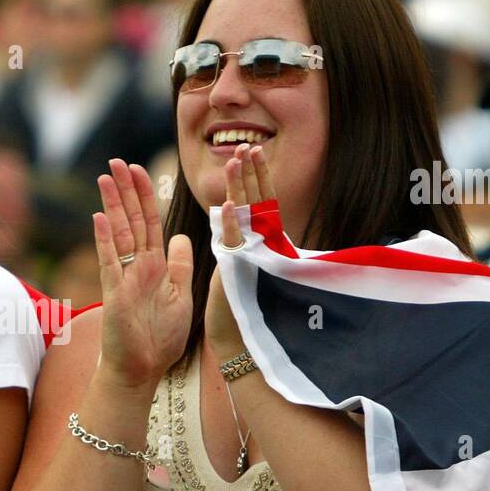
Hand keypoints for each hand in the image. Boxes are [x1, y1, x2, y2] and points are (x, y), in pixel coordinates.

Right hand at [92, 158, 193, 391]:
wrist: (142, 370)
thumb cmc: (160, 338)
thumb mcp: (181, 296)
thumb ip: (181, 266)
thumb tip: (181, 237)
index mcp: (155, 266)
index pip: (150, 222)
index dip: (146, 196)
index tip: (140, 169)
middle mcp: (137, 267)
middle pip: (132, 221)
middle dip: (126, 190)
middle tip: (117, 161)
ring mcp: (123, 278)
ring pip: (119, 234)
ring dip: (112, 205)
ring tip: (105, 177)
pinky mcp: (114, 294)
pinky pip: (109, 262)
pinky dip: (104, 240)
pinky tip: (99, 217)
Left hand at [205, 144, 273, 359]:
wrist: (242, 344)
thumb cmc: (242, 311)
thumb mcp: (242, 268)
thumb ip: (239, 242)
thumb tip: (234, 218)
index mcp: (261, 245)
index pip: (261, 202)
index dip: (257, 178)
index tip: (252, 153)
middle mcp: (262, 248)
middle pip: (259, 201)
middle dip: (254, 173)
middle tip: (249, 146)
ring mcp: (253, 258)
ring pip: (249, 215)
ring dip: (244, 187)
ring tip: (240, 159)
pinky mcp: (239, 273)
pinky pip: (235, 243)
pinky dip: (231, 223)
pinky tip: (228, 203)